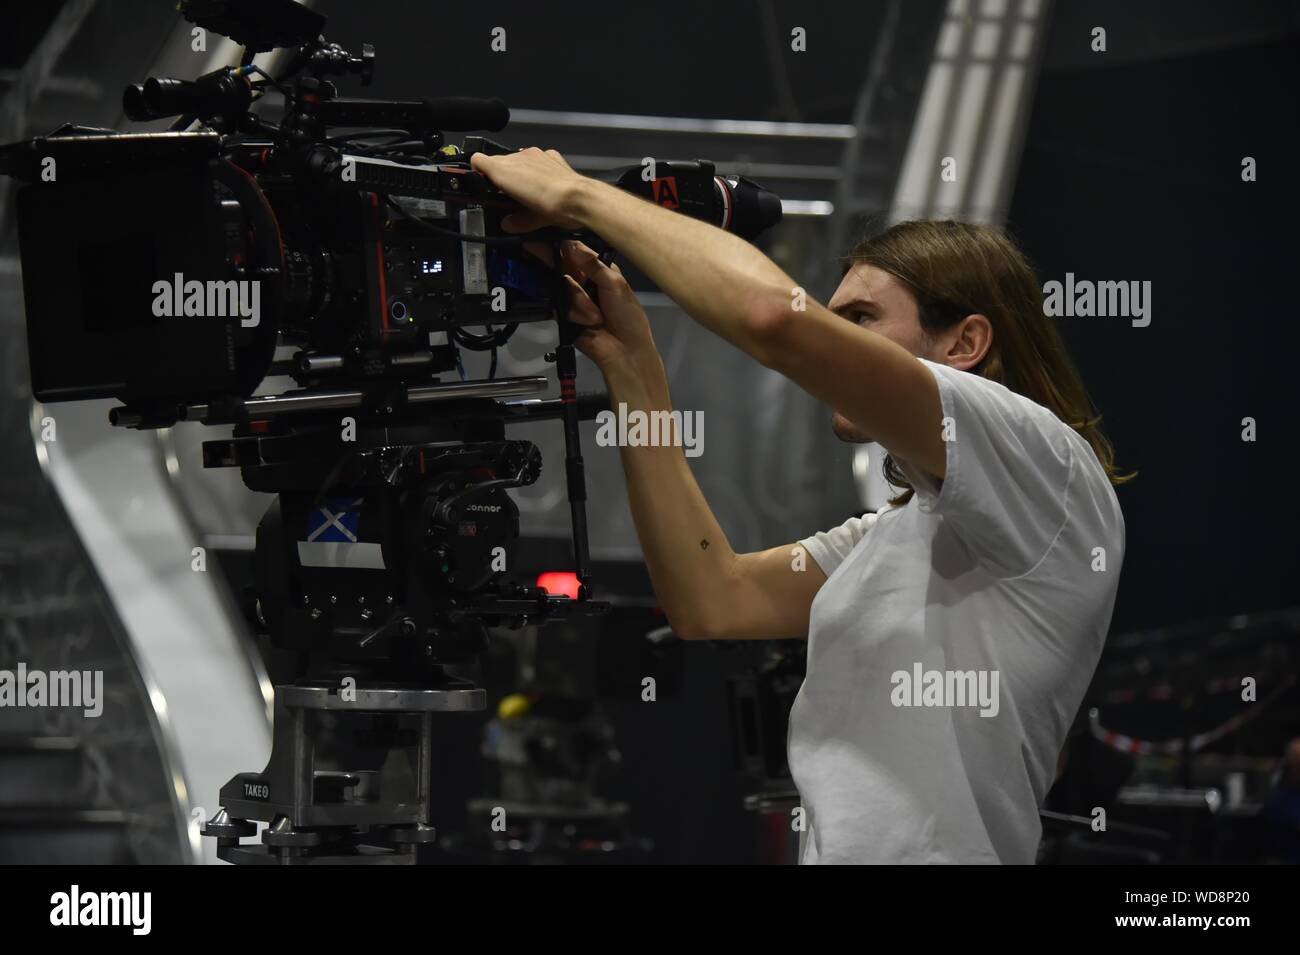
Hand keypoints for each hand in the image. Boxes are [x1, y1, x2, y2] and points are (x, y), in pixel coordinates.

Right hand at [469, 147, 587, 232]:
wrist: (580, 197)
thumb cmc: (551, 207)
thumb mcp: (531, 219)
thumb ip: (516, 221)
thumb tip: (507, 224)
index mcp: (504, 170)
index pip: (479, 161)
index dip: (479, 174)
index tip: (485, 188)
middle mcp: (517, 156)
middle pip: (499, 162)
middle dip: (501, 177)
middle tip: (509, 195)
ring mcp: (535, 153)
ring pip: (517, 158)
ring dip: (519, 172)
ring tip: (530, 190)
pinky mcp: (550, 154)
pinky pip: (536, 158)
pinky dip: (536, 168)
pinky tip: (545, 182)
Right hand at [553, 240, 660, 378]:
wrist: (625, 351)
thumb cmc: (629, 317)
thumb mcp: (615, 284)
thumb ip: (593, 264)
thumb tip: (572, 245)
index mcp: (600, 270)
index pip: (578, 251)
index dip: (564, 245)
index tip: (550, 239)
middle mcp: (585, 282)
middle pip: (562, 266)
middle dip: (558, 265)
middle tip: (557, 264)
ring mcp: (574, 298)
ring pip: (564, 287)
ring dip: (581, 302)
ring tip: (597, 316)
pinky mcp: (565, 315)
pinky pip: (562, 306)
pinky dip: (577, 314)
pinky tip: (590, 323)